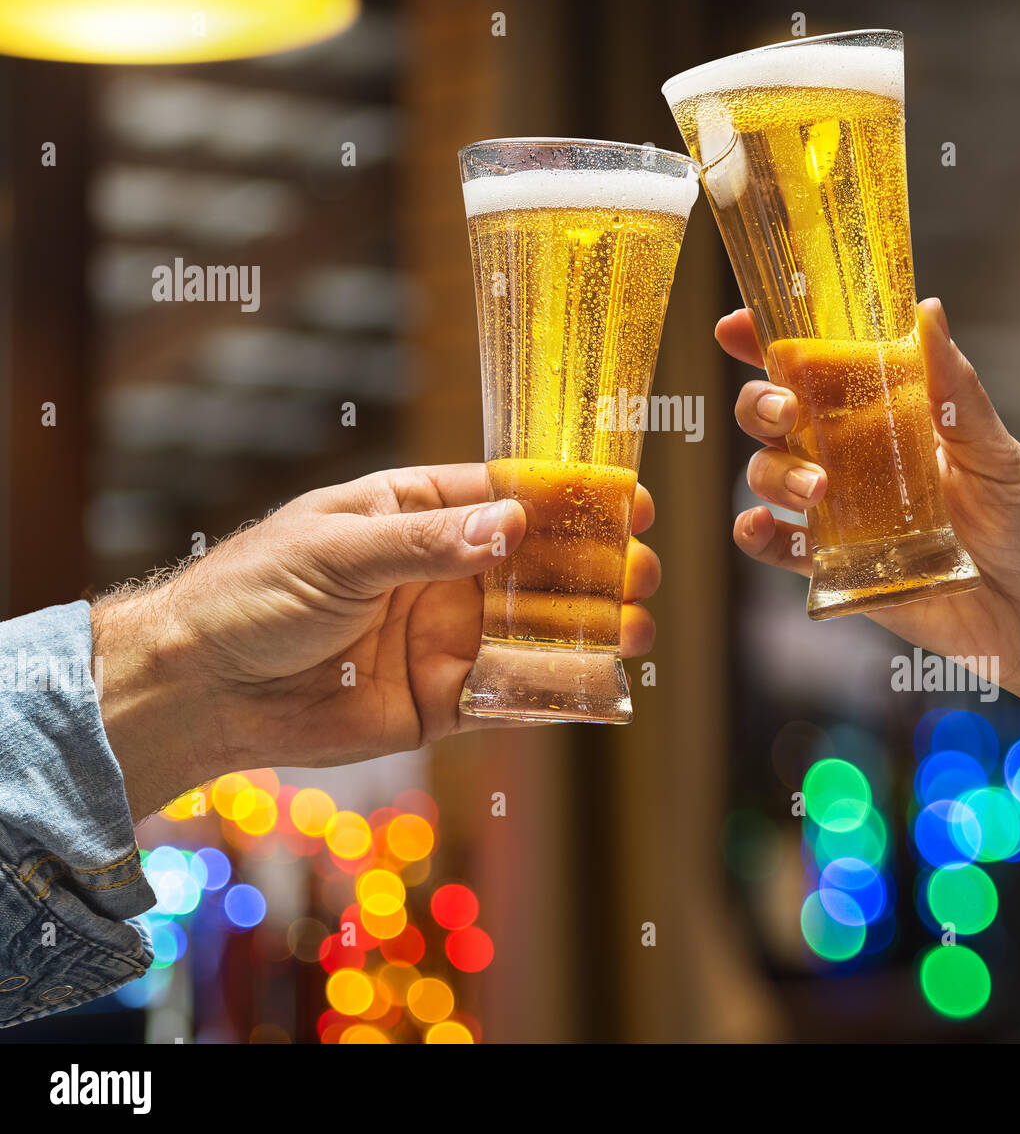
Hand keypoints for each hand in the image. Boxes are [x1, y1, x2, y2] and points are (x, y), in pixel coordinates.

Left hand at [95, 464, 659, 818]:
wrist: (201, 690)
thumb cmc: (255, 594)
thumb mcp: (339, 550)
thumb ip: (426, 543)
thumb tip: (513, 526)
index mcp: (416, 513)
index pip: (506, 496)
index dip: (567, 499)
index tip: (625, 501)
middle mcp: (442, 572)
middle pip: (536, 566)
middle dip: (593, 567)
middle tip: (640, 572)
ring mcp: (445, 637)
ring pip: (533, 631)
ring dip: (587, 630)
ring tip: (637, 630)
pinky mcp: (440, 701)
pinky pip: (508, 694)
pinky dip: (552, 693)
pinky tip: (598, 686)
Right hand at [717, 299, 1019, 726]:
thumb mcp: (998, 453)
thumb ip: (955, 391)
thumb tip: (927, 312)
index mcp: (890, 414)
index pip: (819, 366)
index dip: (769, 342)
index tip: (737, 326)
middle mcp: (854, 456)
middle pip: (776, 416)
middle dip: (761, 403)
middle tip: (785, 411)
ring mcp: (840, 510)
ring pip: (769, 474)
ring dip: (773, 471)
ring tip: (816, 488)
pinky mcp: (835, 565)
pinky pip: (778, 545)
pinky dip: (755, 533)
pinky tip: (761, 525)